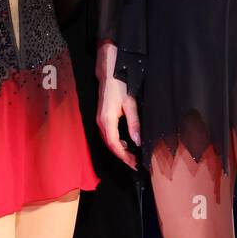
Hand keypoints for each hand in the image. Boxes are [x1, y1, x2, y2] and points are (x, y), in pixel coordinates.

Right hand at [96, 48, 139, 169]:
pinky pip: (107, 135)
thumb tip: (137, 141)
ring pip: (108, 141)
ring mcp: (99, 121)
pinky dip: (116, 142)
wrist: (108, 74)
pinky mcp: (101, 118)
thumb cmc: (119, 86)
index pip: (115, 145)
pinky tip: (125, 143)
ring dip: (119, 150)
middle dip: (122, 156)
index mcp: (107, 121)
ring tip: (131, 156)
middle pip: (110, 146)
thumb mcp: (130, 104)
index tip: (134, 163)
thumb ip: (134, 123)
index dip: (124, 156)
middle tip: (134, 163)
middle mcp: (100, 123)